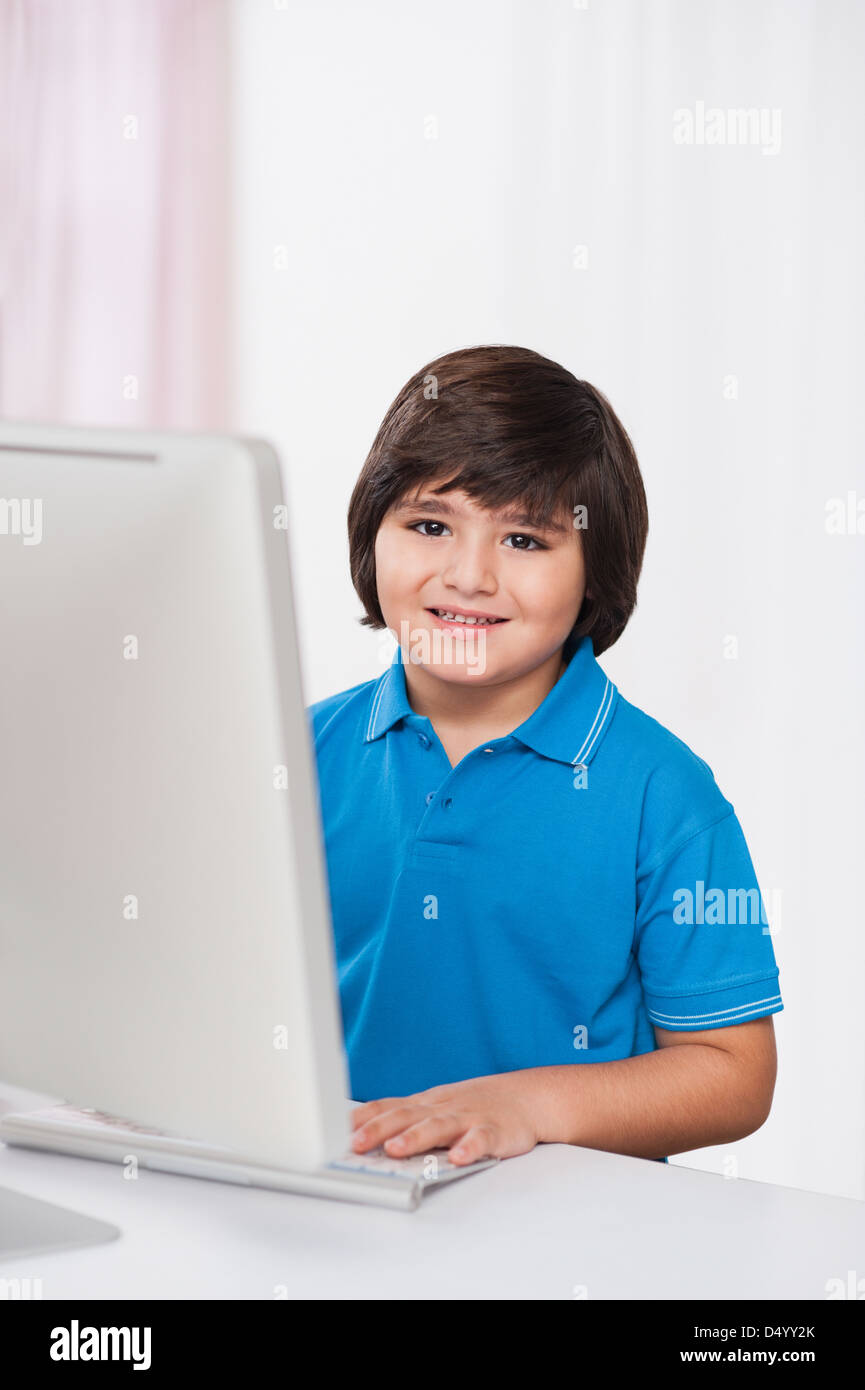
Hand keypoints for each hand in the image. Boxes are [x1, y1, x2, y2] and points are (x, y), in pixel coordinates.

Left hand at [350, 1070, 542, 1165]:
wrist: (526, 1097)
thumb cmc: (473, 1106)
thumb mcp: (434, 1108)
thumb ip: (403, 1121)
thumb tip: (360, 1137)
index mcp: (424, 1104)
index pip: (386, 1107)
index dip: (360, 1118)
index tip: (333, 1129)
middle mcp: (441, 1108)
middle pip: (406, 1116)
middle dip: (379, 1130)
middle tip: (356, 1144)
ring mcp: (467, 1118)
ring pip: (438, 1126)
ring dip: (416, 1137)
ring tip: (396, 1149)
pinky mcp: (493, 1132)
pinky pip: (480, 1140)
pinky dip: (470, 1148)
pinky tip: (459, 1157)